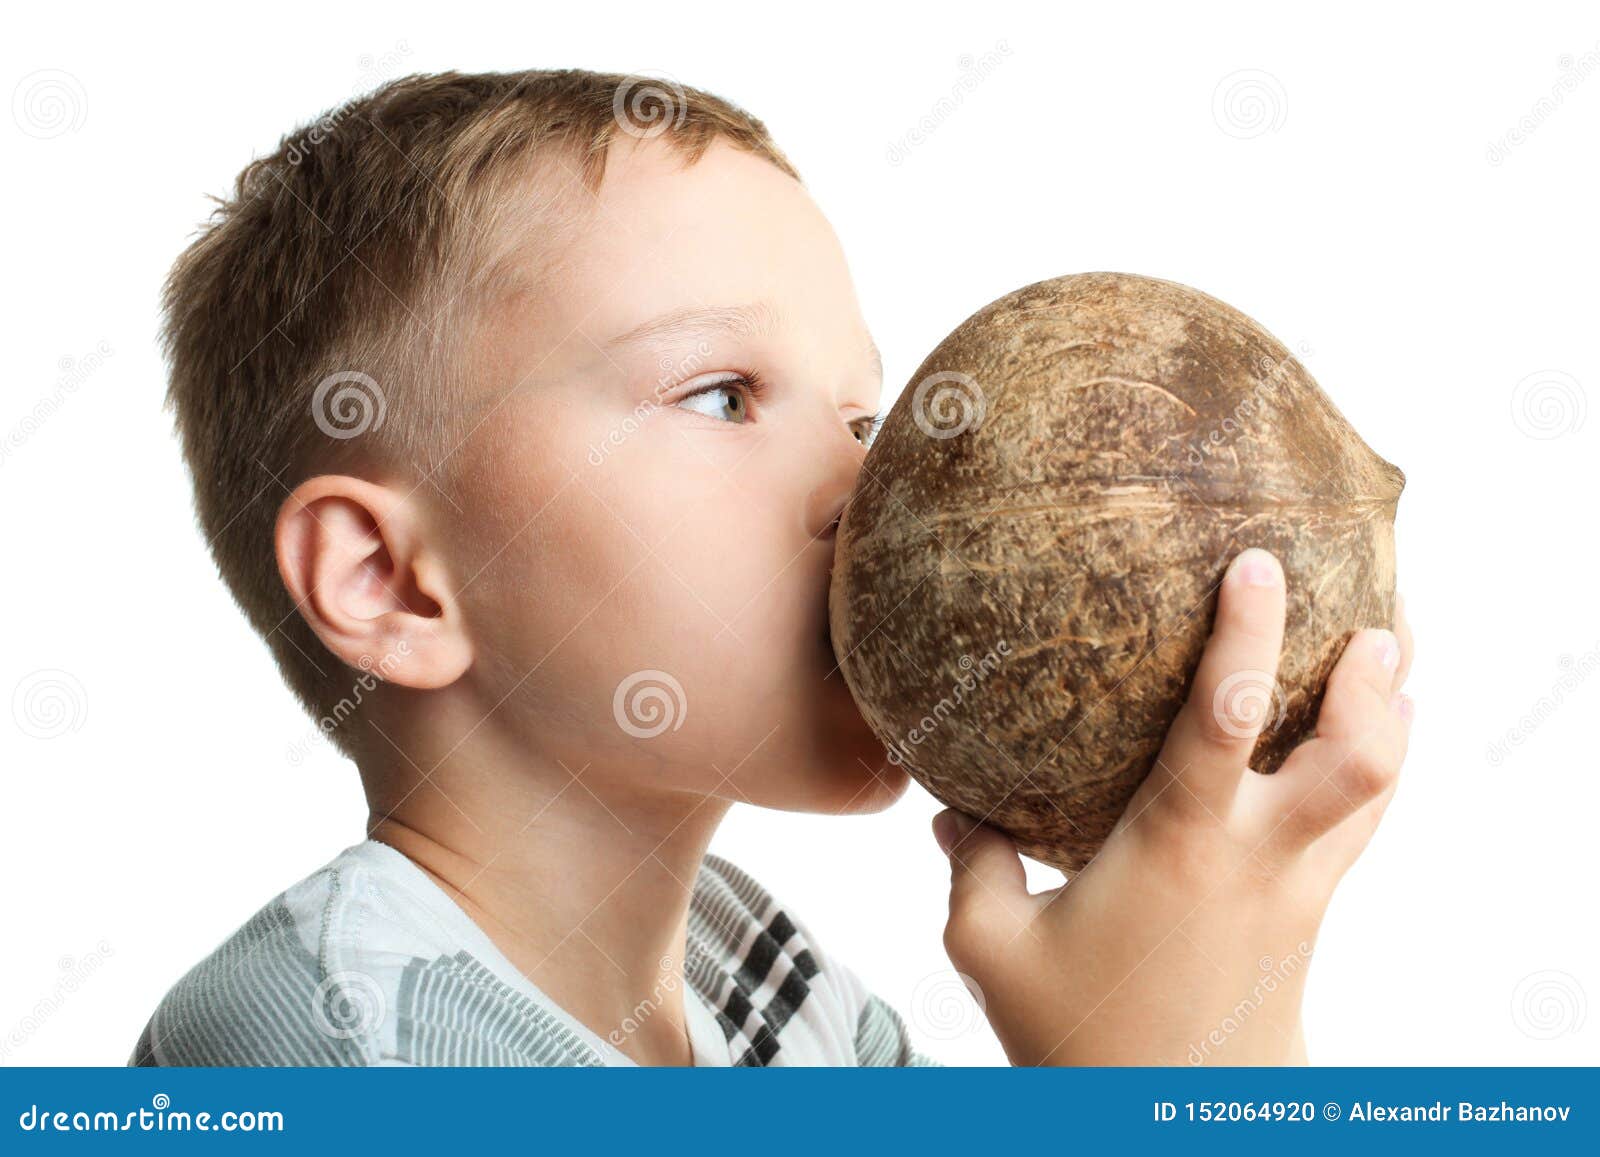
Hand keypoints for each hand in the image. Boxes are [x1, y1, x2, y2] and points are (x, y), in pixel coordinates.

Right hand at [932, 548, 1413, 1065]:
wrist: (1173, 1122)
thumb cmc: (1081, 1038)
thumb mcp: (992, 947)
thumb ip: (971, 864)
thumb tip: (948, 808)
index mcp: (1181, 846)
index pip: (1228, 718)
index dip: (1248, 632)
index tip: (1255, 560)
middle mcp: (1260, 858)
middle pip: (1359, 754)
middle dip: (1376, 671)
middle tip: (1374, 603)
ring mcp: (1298, 889)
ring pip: (1380, 785)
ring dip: (1394, 710)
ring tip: (1391, 646)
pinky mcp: (1309, 912)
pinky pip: (1364, 821)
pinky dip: (1378, 765)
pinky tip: (1367, 734)